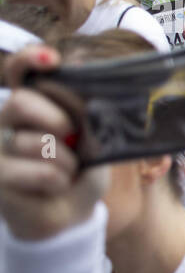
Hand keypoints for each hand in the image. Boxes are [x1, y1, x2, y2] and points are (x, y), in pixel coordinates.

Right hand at [0, 46, 110, 241]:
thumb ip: (83, 112)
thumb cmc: (79, 170)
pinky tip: (53, 188)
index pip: (18, 71)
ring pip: (37, 143)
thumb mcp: (89, 137)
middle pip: (21, 102)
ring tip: (64, 172)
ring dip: (65, 162)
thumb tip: (83, 81)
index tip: (52, 60)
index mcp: (28, 105)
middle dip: (56, 119)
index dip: (30, 60)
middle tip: (70, 136)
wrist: (71, 213)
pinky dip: (59, 181)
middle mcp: (3, 122)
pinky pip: (42, 172)